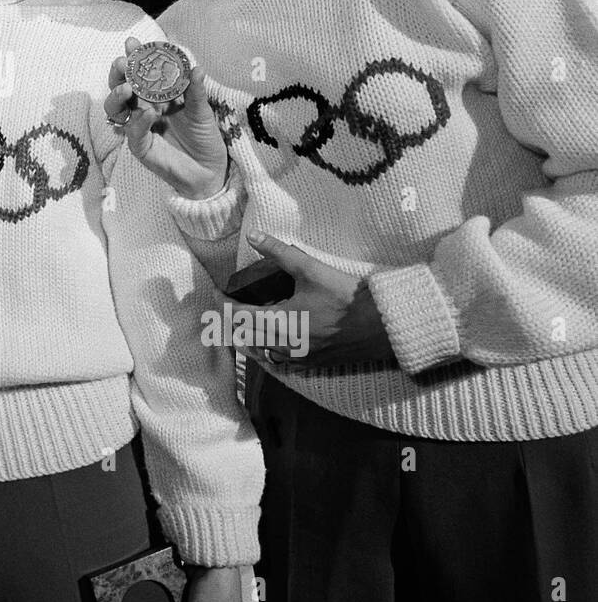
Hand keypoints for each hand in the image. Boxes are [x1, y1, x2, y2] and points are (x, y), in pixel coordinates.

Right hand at [104, 38, 227, 200]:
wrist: (210, 170)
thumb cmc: (205, 138)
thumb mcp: (202, 111)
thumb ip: (195, 91)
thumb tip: (196, 67)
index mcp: (156, 95)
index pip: (141, 72)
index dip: (135, 58)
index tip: (132, 42)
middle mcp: (143, 108)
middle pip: (121, 87)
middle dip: (118, 73)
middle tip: (121, 62)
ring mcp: (139, 127)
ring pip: (116, 109)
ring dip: (118, 96)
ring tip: (128, 87)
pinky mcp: (141, 148)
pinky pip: (133, 132)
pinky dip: (139, 121)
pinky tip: (149, 113)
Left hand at [238, 231, 396, 368]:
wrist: (384, 326)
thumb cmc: (347, 296)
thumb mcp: (311, 270)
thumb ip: (279, 252)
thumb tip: (254, 237)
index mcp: (280, 324)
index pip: (239, 316)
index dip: (224, 303)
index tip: (217, 292)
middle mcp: (285, 347)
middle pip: (245, 338)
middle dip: (232, 322)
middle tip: (227, 305)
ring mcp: (299, 359)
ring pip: (261, 354)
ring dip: (247, 339)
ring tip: (244, 323)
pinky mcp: (313, 365)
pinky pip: (280, 364)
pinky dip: (267, 353)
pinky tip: (270, 343)